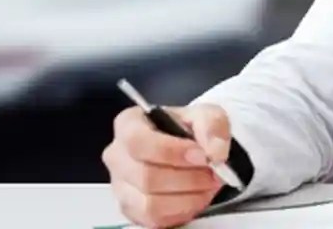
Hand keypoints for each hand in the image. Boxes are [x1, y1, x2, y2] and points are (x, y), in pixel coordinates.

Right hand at [102, 104, 233, 228]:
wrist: (191, 149)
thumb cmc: (191, 130)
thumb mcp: (208, 115)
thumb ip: (212, 126)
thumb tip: (214, 152)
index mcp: (129, 124)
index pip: (138, 141)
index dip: (171, 151)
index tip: (202, 156)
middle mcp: (117, 156)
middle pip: (146, 176)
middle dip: (188, 178)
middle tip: (214, 174)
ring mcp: (121, 186)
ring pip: (150, 204)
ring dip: (188, 198)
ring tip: (208, 187)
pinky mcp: (131, 211)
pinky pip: (154, 220)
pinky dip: (181, 212)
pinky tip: (196, 198)